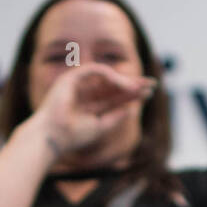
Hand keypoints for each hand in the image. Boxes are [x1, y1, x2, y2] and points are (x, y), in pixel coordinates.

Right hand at [32, 63, 155, 156]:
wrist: (53, 137)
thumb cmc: (72, 136)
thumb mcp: (101, 126)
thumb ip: (116, 117)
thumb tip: (132, 108)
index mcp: (90, 107)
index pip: (115, 97)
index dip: (133, 94)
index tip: (150, 92)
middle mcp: (85, 94)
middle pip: (114, 86)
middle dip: (133, 84)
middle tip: (152, 83)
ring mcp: (78, 85)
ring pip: (107, 77)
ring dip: (124, 81)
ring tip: (137, 87)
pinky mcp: (72, 77)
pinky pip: (96, 69)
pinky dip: (110, 75)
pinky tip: (122, 84)